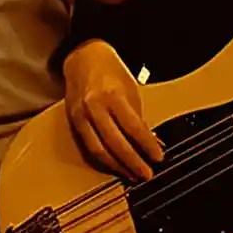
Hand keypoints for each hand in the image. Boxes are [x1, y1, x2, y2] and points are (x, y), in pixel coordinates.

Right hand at [63, 40, 163, 179]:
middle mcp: (94, 106)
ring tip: (132, 175)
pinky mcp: (73, 121)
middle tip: (147, 174)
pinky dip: (103, 158)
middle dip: (133, 162)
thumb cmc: (110, 71)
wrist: (83, 57)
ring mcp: (81, 114)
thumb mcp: (130, 89)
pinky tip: (115, 165)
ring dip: (117, 166)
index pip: (133, 127)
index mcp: (112, 95)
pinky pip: (89, 146)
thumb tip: (150, 143)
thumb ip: (137, 117)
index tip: (158, 158)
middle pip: (115, 142)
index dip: (147, 145)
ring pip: (99, 149)